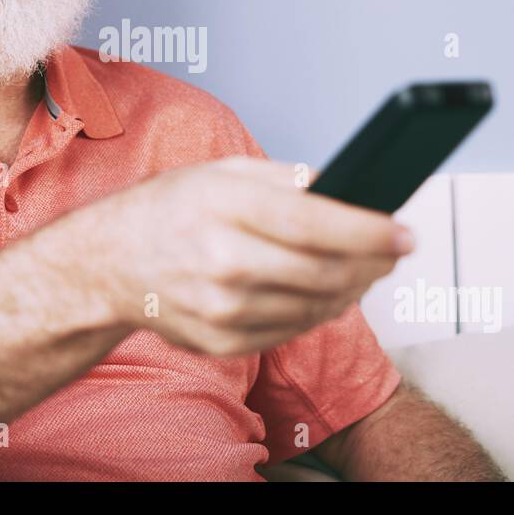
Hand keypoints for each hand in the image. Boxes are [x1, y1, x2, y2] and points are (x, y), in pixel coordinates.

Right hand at [87, 157, 413, 355]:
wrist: (108, 265)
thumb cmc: (168, 209)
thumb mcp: (220, 172)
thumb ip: (284, 179)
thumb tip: (345, 191)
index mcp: (223, 206)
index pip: (314, 224)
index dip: (369, 232)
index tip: (406, 233)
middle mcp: (222, 260)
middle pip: (324, 272)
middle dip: (373, 263)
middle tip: (393, 251)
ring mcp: (221, 309)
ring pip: (316, 306)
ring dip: (352, 288)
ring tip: (364, 268)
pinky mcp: (221, 342)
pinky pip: (292, 330)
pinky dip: (319, 310)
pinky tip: (325, 291)